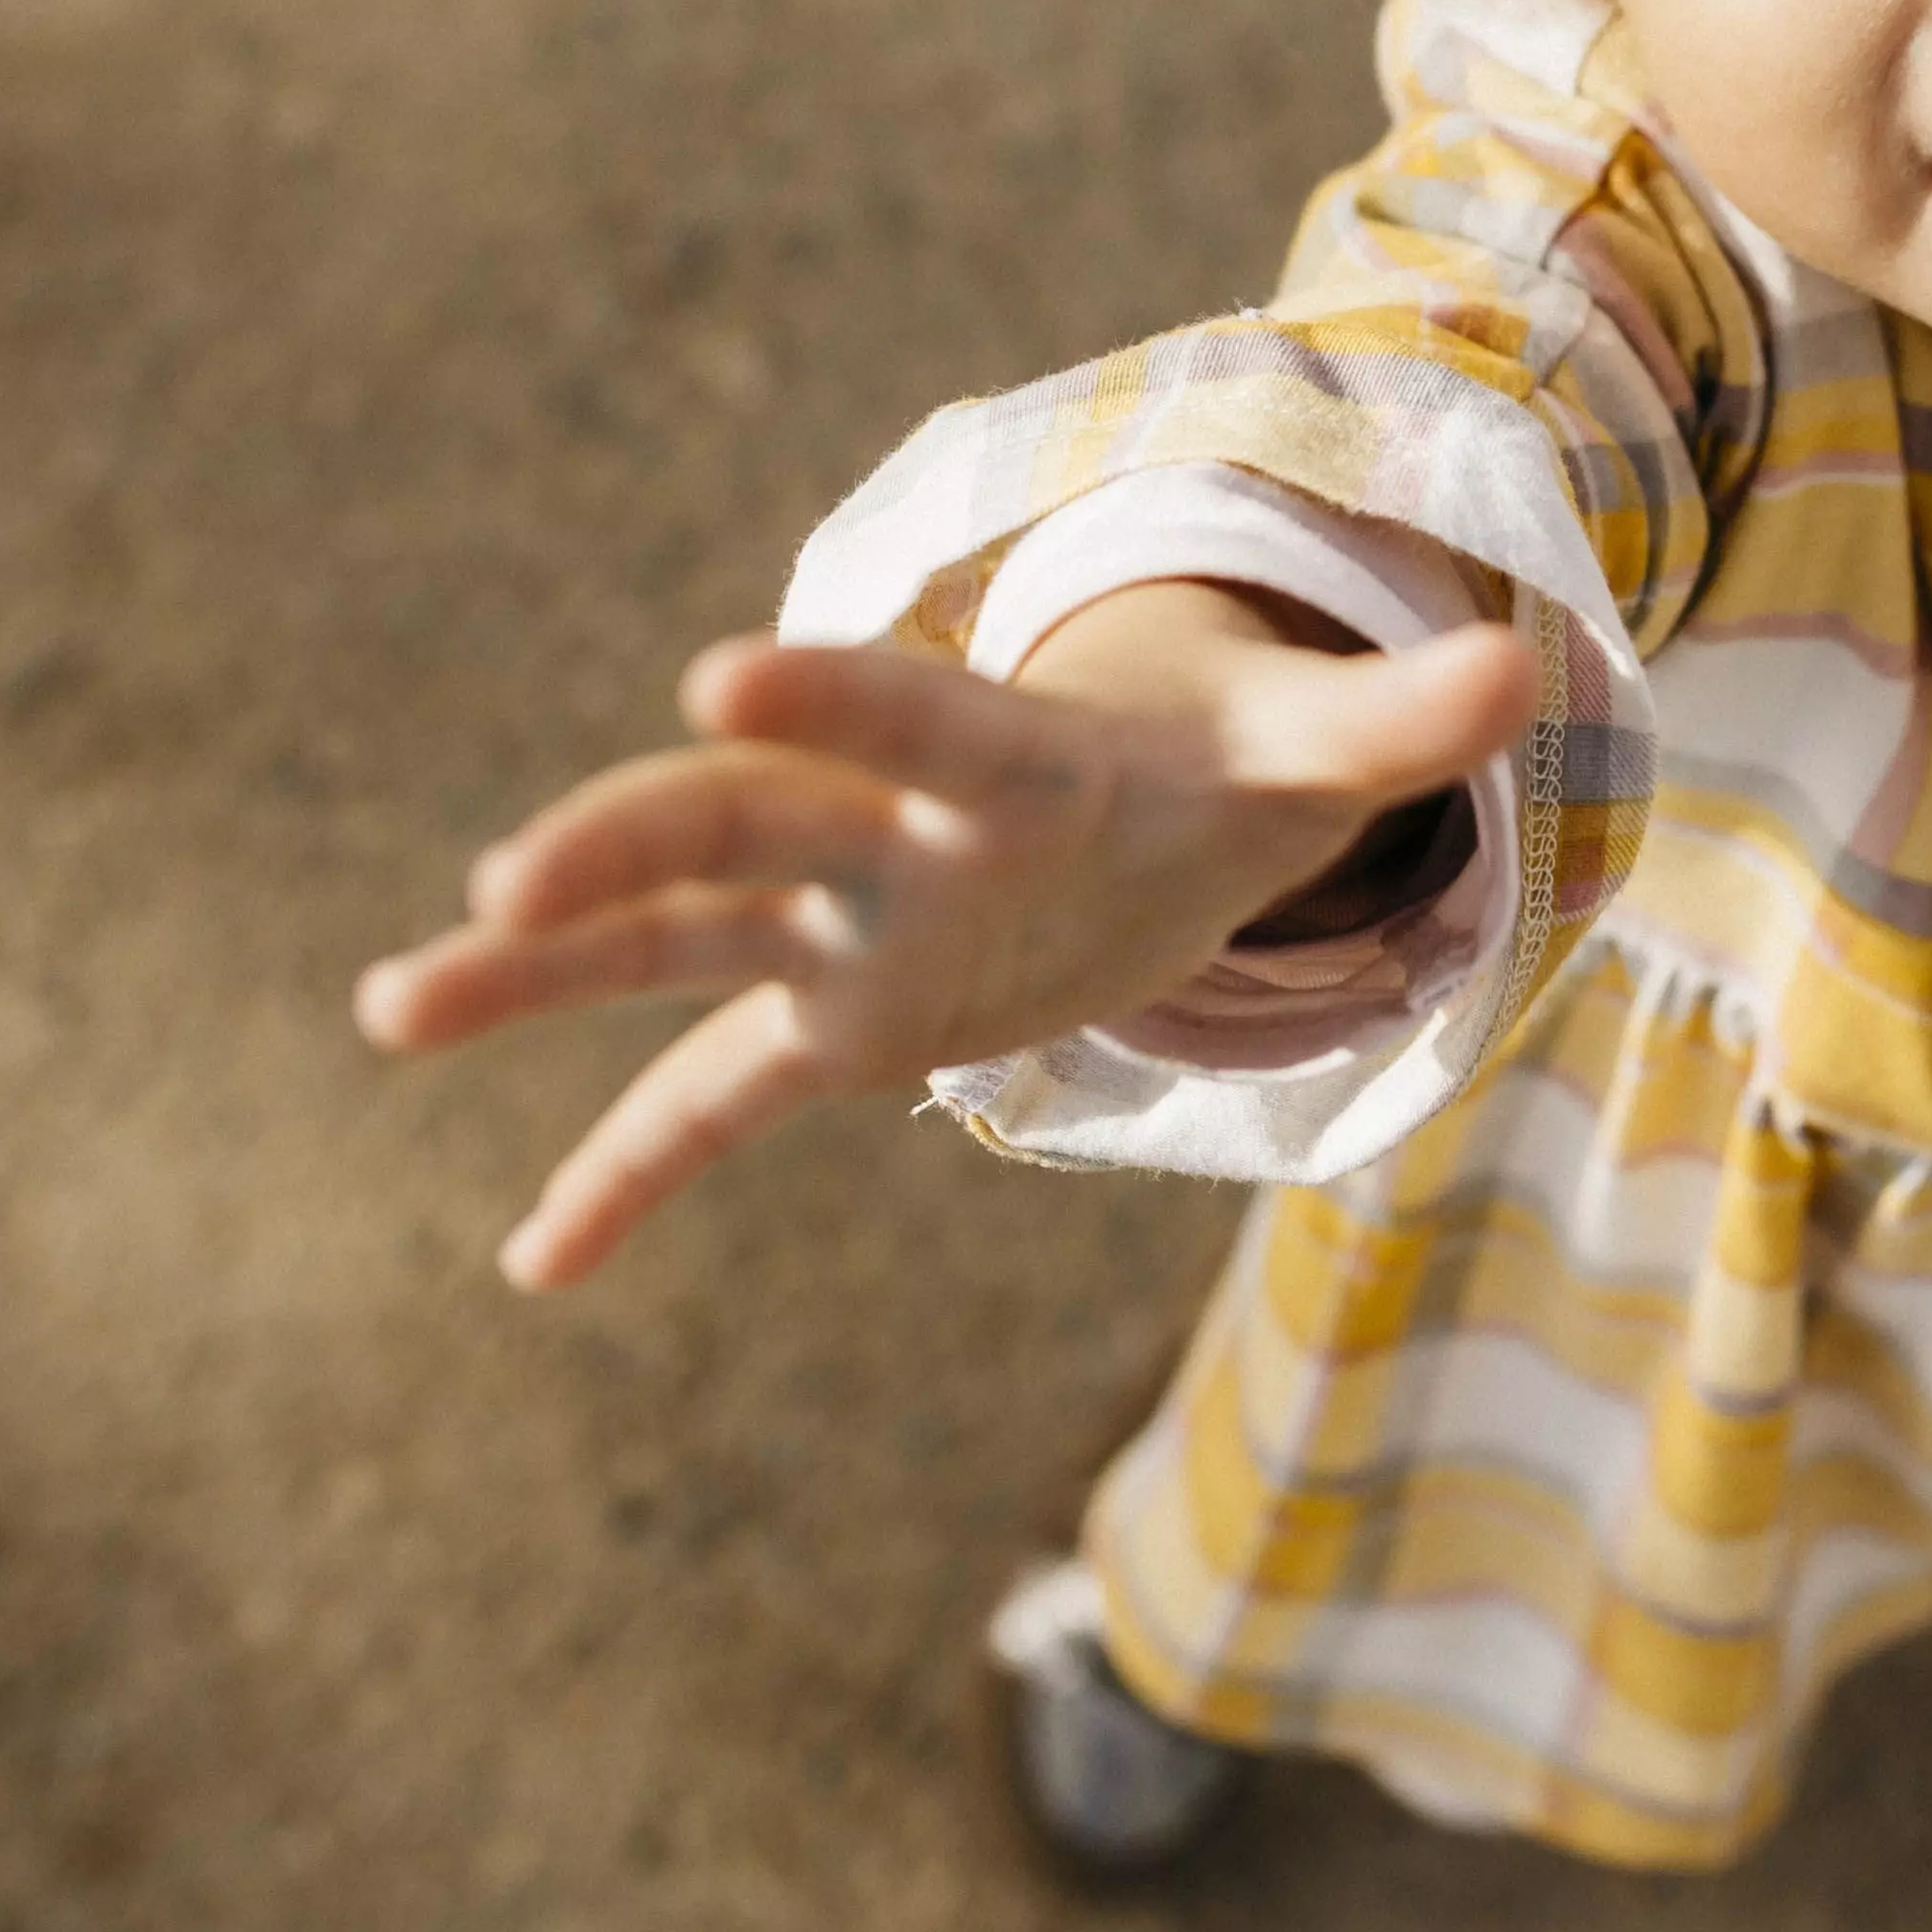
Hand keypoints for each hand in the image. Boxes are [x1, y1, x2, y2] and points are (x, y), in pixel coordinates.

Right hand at [353, 598, 1531, 1291]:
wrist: (1148, 805)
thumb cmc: (1222, 769)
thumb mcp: (1312, 753)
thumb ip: (1398, 719)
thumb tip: (1539, 664)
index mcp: (999, 757)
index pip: (908, 718)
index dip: (831, 699)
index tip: (722, 674)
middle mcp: (886, 832)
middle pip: (739, 829)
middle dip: (625, 846)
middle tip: (502, 888)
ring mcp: (838, 926)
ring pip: (669, 942)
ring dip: (537, 977)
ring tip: (392, 1006)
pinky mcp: (830, 1020)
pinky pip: (704, 1102)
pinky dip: (625, 1176)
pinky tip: (530, 1267)